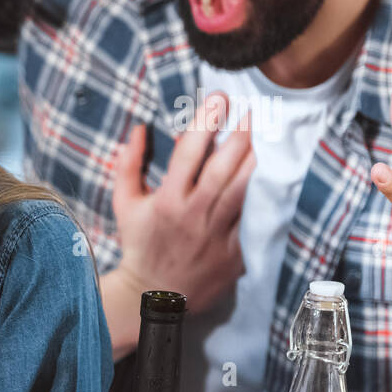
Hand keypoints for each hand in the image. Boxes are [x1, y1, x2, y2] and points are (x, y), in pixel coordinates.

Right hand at [111, 93, 255, 314]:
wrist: (153, 293)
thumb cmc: (139, 244)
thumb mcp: (124, 204)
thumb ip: (128, 165)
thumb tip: (138, 130)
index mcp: (167, 200)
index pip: (190, 150)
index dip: (206, 119)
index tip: (218, 98)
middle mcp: (195, 214)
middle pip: (225, 165)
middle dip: (239, 133)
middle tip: (249, 111)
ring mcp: (218, 234)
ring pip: (245, 188)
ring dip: (255, 158)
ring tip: (261, 137)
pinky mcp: (235, 251)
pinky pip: (254, 217)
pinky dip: (262, 194)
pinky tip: (267, 176)